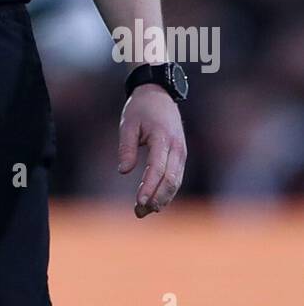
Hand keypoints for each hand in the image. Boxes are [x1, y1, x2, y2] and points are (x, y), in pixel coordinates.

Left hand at [118, 83, 186, 217]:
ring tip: (143, 211)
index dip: (149, 187)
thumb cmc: (140, 108)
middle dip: (156, 198)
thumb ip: (127, 147)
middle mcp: (176, 147)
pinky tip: (154, 201)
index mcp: (162, 138)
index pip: (157, 169)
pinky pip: (176, 177)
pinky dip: (166, 191)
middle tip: (139, 212)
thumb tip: (124, 171)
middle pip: (170, 180)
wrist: (159, 93)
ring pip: (176, 182)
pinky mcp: (180, 155)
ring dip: (162, 199)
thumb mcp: (128, 124)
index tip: (139, 202)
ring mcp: (181, 152)